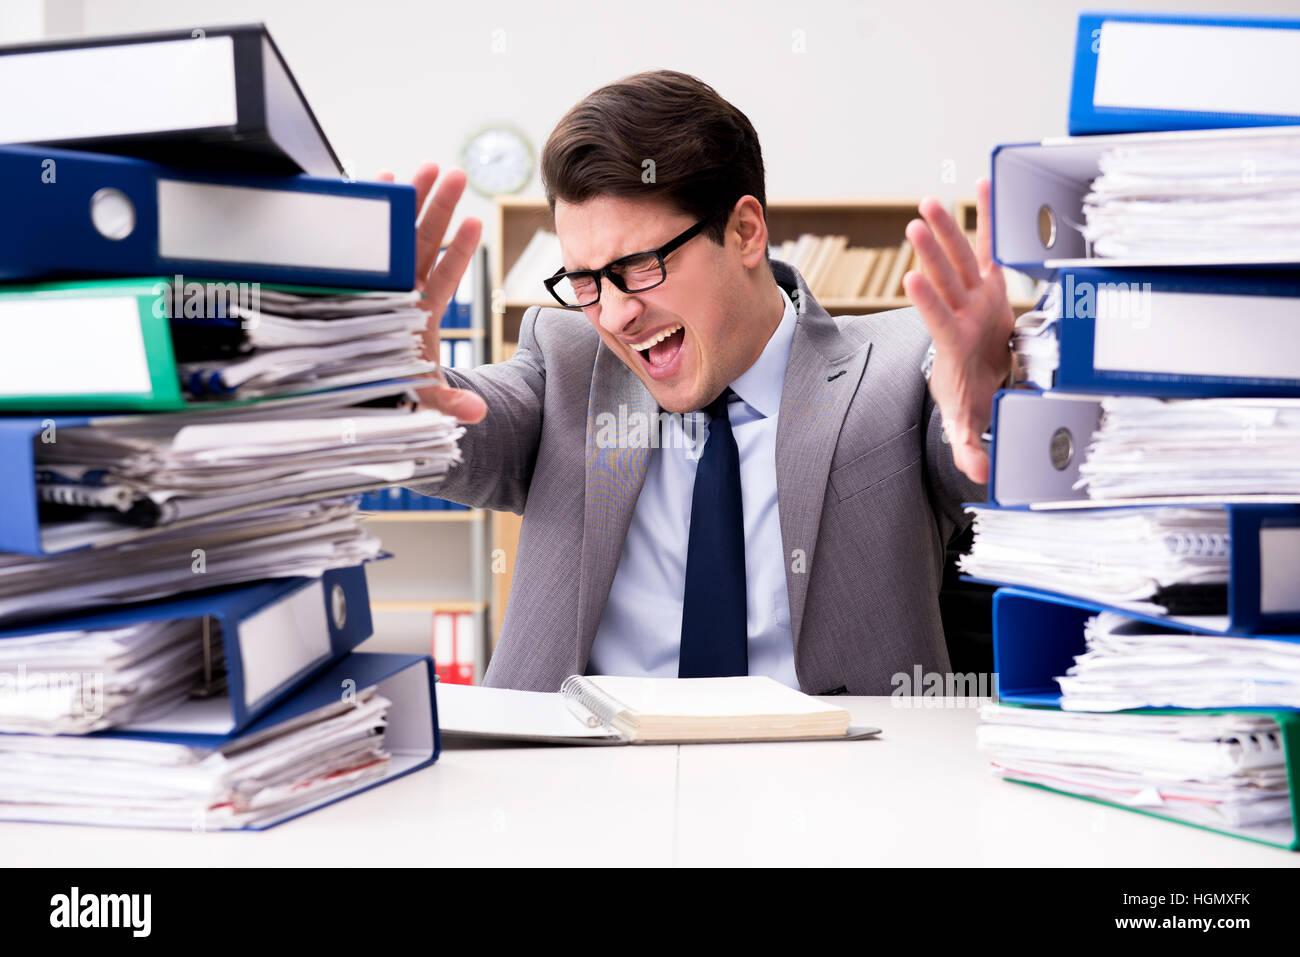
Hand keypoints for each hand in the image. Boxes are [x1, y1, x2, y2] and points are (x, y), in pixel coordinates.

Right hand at [377, 163, 486, 423]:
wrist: (361, 387)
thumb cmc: (393, 385)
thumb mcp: (422, 397)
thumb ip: (449, 403)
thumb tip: (477, 413)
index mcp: (422, 312)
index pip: (446, 276)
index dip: (460, 251)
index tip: (475, 222)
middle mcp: (404, 289)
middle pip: (427, 242)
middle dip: (441, 207)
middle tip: (458, 174)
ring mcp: (382, 278)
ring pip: (402, 234)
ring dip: (414, 199)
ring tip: (430, 167)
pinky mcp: (357, 276)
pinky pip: (367, 239)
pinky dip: (372, 211)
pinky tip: (382, 179)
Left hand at [903, 178, 1013, 483]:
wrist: (980, 380)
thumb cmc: (974, 397)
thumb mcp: (970, 421)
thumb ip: (971, 445)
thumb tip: (978, 472)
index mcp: (957, 344)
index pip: (938, 320)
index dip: (927, 301)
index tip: (910, 278)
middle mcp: (962, 313)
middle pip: (944, 280)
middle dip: (932, 253)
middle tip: (915, 224)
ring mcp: (974, 296)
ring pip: (960, 258)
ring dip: (948, 229)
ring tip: (930, 201)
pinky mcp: (991, 284)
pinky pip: (989, 246)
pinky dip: (987, 216)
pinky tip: (982, 184)